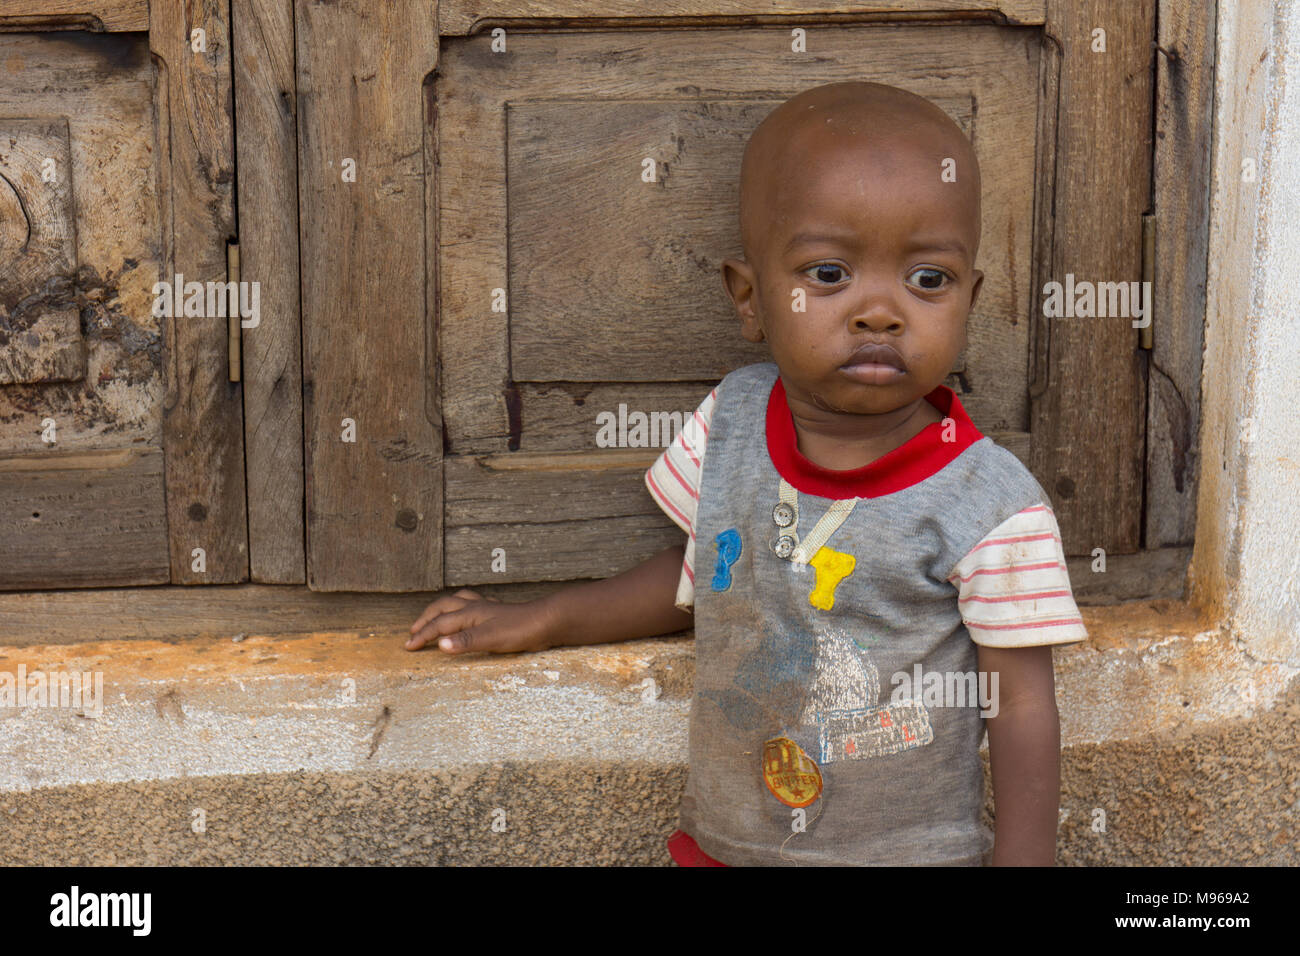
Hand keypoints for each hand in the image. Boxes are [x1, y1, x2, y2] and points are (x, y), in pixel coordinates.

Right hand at [406, 589, 556, 654]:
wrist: (546, 621)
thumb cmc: (519, 629)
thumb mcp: (490, 639)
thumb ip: (465, 642)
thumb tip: (440, 645)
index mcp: (469, 613)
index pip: (439, 625)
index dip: (422, 635)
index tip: (408, 647)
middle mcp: (475, 607)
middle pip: (443, 608)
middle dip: (426, 619)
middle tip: (413, 631)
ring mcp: (486, 608)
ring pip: (456, 602)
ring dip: (441, 609)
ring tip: (433, 615)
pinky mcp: (496, 612)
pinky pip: (471, 604)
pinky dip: (461, 606)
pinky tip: (467, 612)